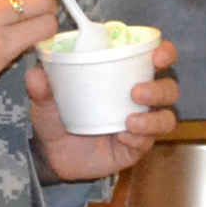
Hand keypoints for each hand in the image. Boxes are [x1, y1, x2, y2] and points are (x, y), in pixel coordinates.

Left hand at [30, 40, 179, 181]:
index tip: (157, 54)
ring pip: (166, 117)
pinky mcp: (135, 148)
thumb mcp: (46, 101)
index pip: (156, 58)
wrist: (51, 154)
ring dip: (153, 117)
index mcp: (124, 75)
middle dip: (160, 87)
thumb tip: (36, 73)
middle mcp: (139, 98)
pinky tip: (123, 135)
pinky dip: (139, 137)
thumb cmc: (57, 116)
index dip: (164, 53)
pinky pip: (148, 141)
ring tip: (130, 120)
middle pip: (169, 87)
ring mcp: (141, 124)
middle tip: (136, 91)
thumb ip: (42, 89)